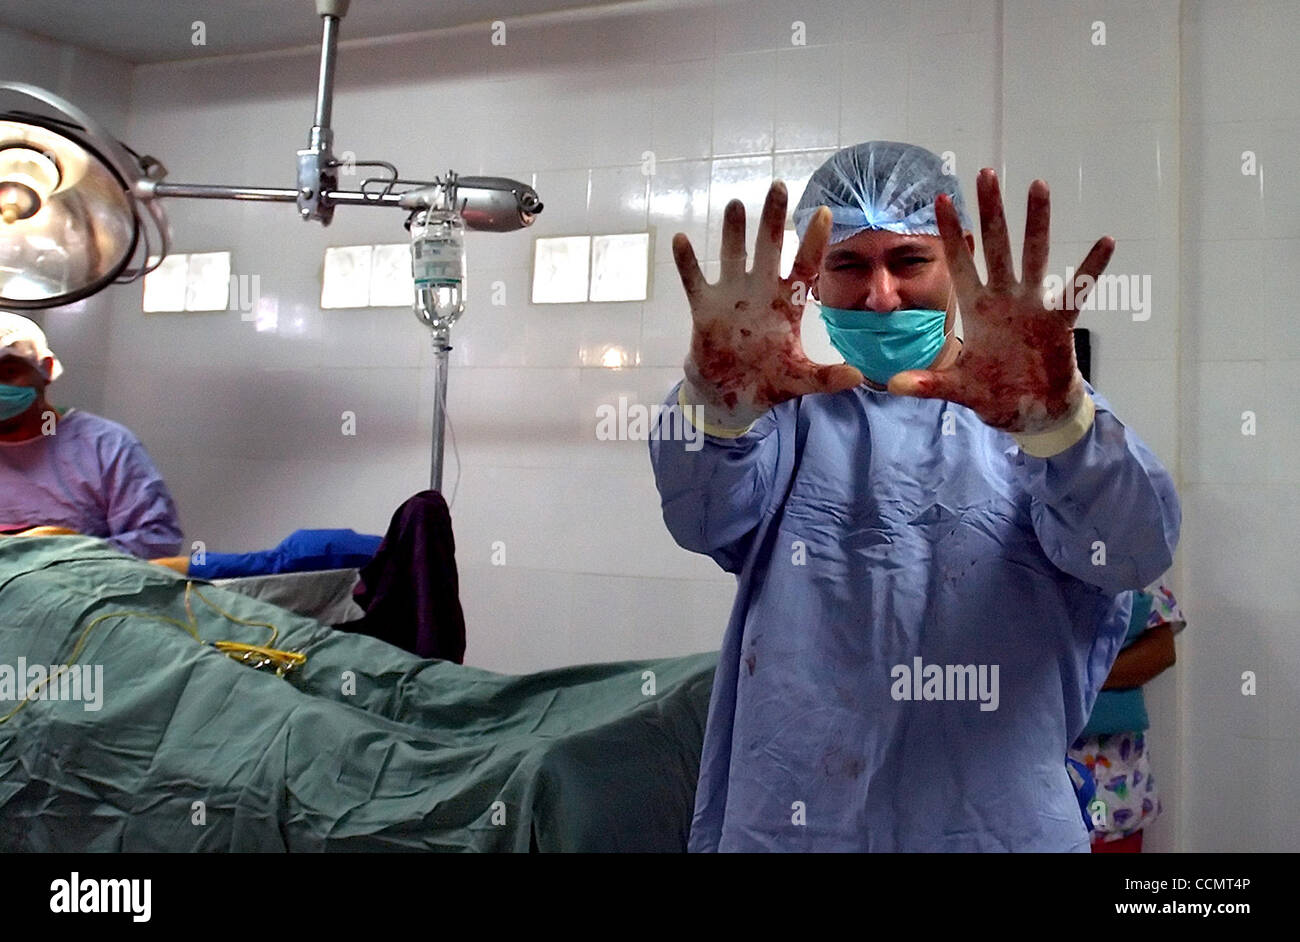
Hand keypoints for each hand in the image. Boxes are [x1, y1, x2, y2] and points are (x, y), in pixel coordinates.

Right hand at [673, 180, 862, 424]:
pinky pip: (694, 280)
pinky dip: (687, 262)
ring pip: (733, 255)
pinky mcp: (705, 308)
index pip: (804, 266)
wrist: (729, 395)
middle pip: (769, 248)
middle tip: (778, 186)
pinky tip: (680, 239)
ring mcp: (731, 296)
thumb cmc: (767, 382)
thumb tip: (857, 376)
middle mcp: (760, 291)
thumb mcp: (798, 380)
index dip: (814, 241)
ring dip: (733, 232)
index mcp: (787, 304)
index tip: (825, 212)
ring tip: (735, 204)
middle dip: (772, 219)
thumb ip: (824, 377)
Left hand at [887, 169, 1114, 433]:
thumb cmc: (995, 394)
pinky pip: (1076, 291)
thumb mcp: (958, 388)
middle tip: (985, 174)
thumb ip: (930, 384)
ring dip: (1036, 223)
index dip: (950, 235)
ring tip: (1037, 185)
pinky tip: (1105, 241)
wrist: (1031, 412)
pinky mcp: (1058, 323)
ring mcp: (1033, 307)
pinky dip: (1091, 268)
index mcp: (977, 310)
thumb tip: (895, 384)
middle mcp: (1004, 300)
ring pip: (1034, 256)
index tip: (941, 200)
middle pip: (996, 247)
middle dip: (990, 213)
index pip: (960, 264)